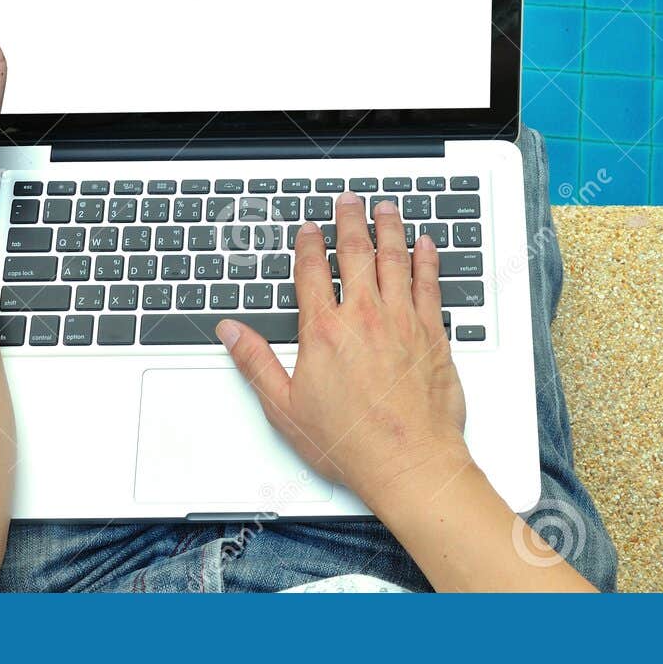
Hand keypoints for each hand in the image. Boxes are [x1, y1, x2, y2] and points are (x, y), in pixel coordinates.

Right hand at [218, 194, 470, 510]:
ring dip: (389, 228)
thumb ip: (256, 363)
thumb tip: (231, 332)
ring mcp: (401, 321)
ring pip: (395, 259)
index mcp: (324, 332)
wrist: (409, 462)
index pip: (313, 271)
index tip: (308, 228)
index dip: (308, 244)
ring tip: (386, 208)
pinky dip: (426, 259)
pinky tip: (425, 244)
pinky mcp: (432, 333)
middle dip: (350, 220)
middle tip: (348, 200)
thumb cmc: (351, 443)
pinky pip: (429, 283)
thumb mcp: (285, 408)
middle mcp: (364, 317)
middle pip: (355, 252)